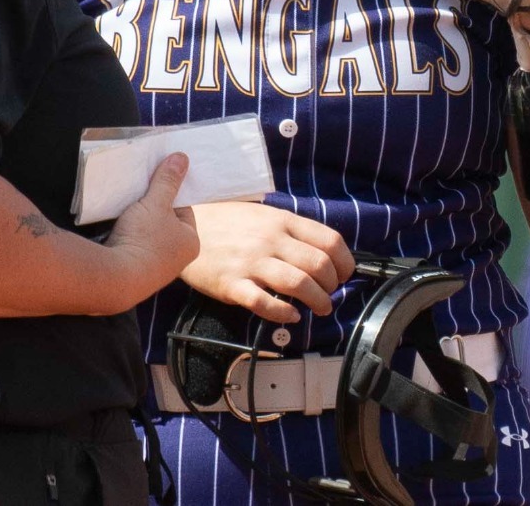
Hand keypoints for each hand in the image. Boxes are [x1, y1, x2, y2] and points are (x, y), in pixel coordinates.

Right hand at [103, 154, 200, 308]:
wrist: (116, 279)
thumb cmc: (143, 239)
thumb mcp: (156, 203)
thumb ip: (167, 181)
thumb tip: (182, 157)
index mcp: (191, 242)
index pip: (184, 210)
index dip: (168, 195)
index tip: (154, 187)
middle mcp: (178, 260)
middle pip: (165, 224)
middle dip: (151, 210)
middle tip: (138, 199)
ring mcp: (156, 270)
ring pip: (148, 237)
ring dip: (137, 225)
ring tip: (125, 214)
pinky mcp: (136, 276)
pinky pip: (134, 249)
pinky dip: (127, 239)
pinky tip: (117, 232)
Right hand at [182, 201, 354, 323]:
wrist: (184, 224)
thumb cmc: (226, 221)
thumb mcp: (264, 214)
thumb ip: (290, 230)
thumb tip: (322, 252)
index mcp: (282, 221)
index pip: (329, 241)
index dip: (345, 262)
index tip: (344, 275)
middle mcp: (271, 240)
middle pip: (319, 265)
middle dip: (332, 286)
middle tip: (329, 294)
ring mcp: (251, 262)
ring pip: (299, 284)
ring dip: (317, 301)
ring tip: (319, 308)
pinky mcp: (232, 284)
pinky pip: (264, 303)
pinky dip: (283, 313)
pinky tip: (291, 315)